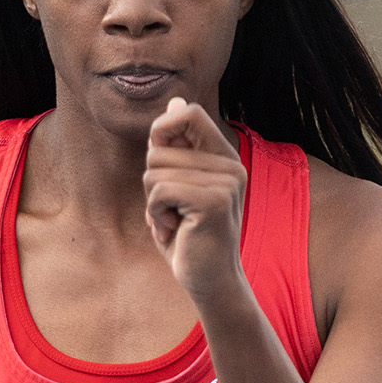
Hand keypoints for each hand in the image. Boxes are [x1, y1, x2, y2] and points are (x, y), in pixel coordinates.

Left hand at [144, 98, 247, 303]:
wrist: (210, 282)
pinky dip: (156, 213)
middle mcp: (229, 164)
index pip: (189, 112)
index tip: (162, 163)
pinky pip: (159, 189)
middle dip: (152, 182)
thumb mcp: (176, 188)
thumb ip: (175, 149)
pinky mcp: (213, 200)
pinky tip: (175, 230)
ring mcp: (225, 181)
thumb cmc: (189, 236)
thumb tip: (175, 100)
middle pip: (159, 146)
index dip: (162, 130)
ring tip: (176, 222)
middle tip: (173, 210)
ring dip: (154, 202)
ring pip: (155, 169)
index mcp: (223, 157)